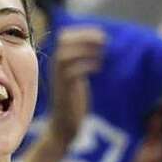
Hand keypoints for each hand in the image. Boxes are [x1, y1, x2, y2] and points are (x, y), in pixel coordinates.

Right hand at [42, 25, 106, 146]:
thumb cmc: (73, 104)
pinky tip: (99, 67)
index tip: (102, 35)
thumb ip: (81, 64)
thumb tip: (97, 51)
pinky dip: (86, 65)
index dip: (83, 32)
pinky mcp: (64, 91)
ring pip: (65, 54)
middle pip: (63, 41)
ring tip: (103, 52)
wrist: (63, 128)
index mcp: (59, 63)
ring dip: (85, 48)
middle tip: (105, 40)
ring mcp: (59, 79)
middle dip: (84, 36)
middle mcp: (56, 68)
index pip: (65, 37)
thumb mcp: (77, 79)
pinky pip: (71, 72)